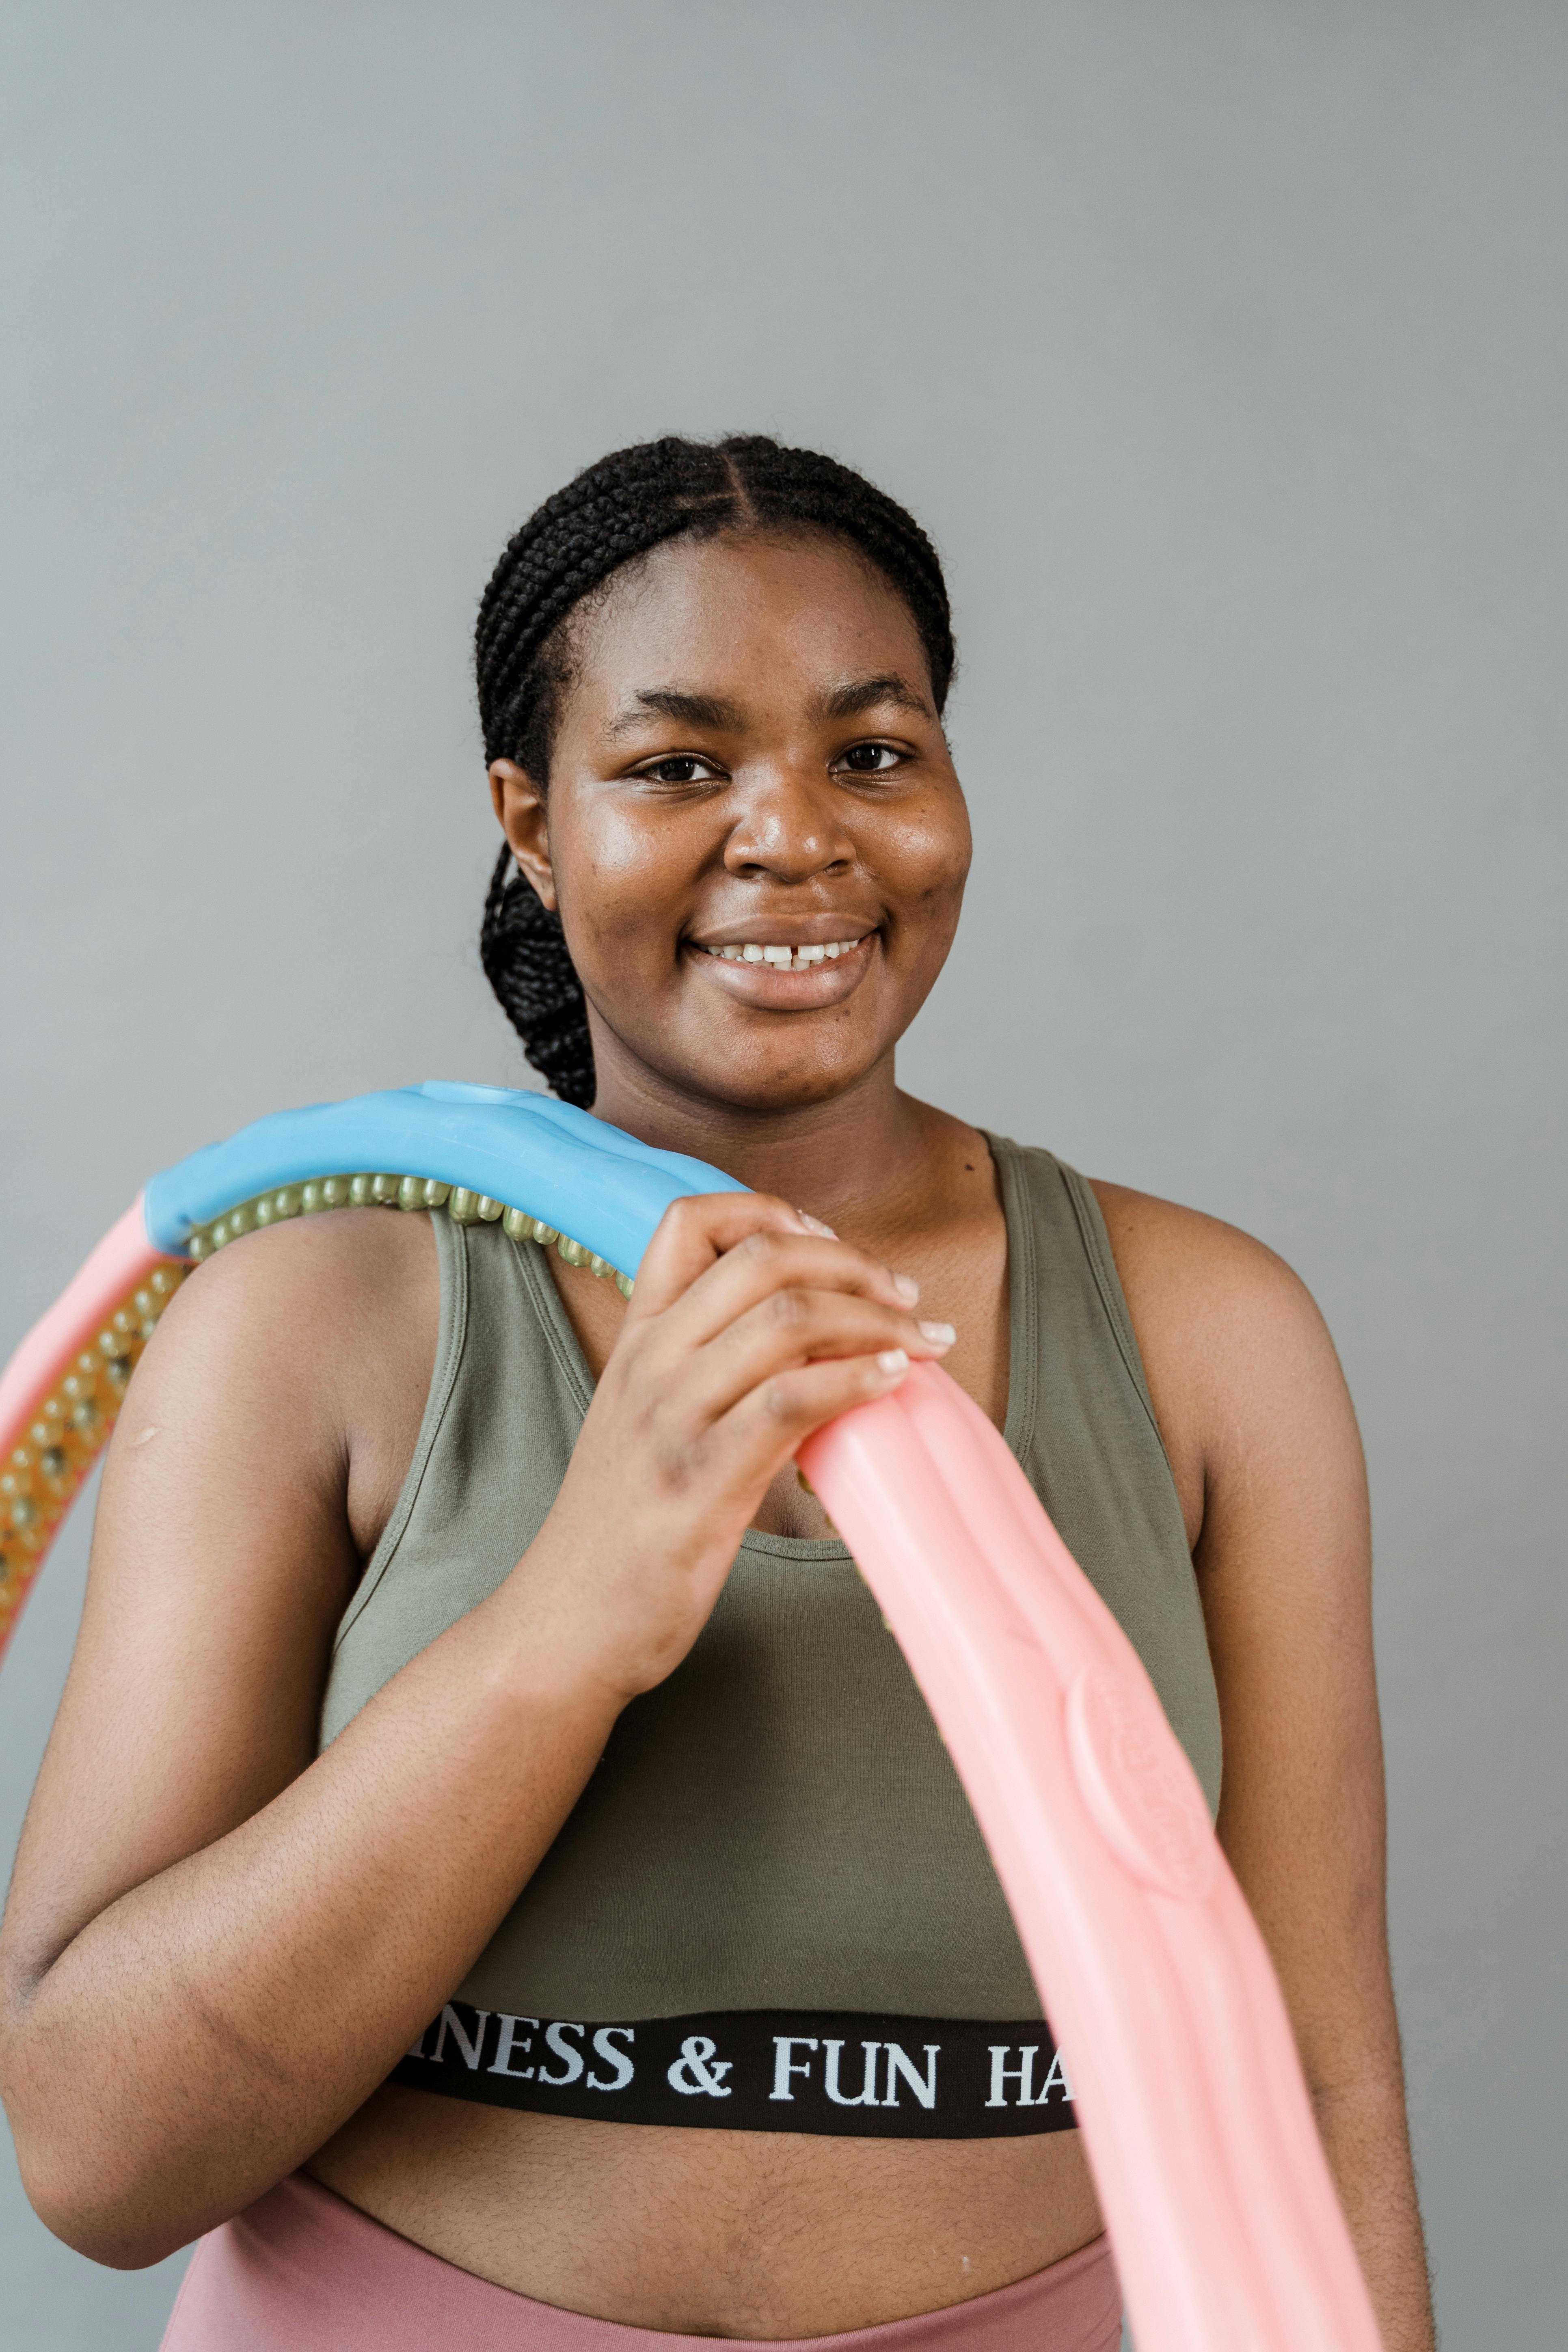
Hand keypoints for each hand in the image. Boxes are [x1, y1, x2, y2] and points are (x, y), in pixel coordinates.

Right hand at [520, 1193, 954, 1700]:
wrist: (565, 1624)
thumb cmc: (620, 1530)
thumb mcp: (647, 1424)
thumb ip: (706, 1373)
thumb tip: (811, 1343)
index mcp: (637, 1340)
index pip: (690, 1221)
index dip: (773, 1211)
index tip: (832, 1243)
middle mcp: (651, 1364)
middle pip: (762, 1257)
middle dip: (853, 1263)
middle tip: (905, 1295)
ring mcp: (672, 1420)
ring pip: (788, 1319)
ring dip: (877, 1319)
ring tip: (923, 1341)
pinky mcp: (701, 1481)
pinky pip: (793, 1401)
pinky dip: (857, 1378)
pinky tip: (894, 1381)